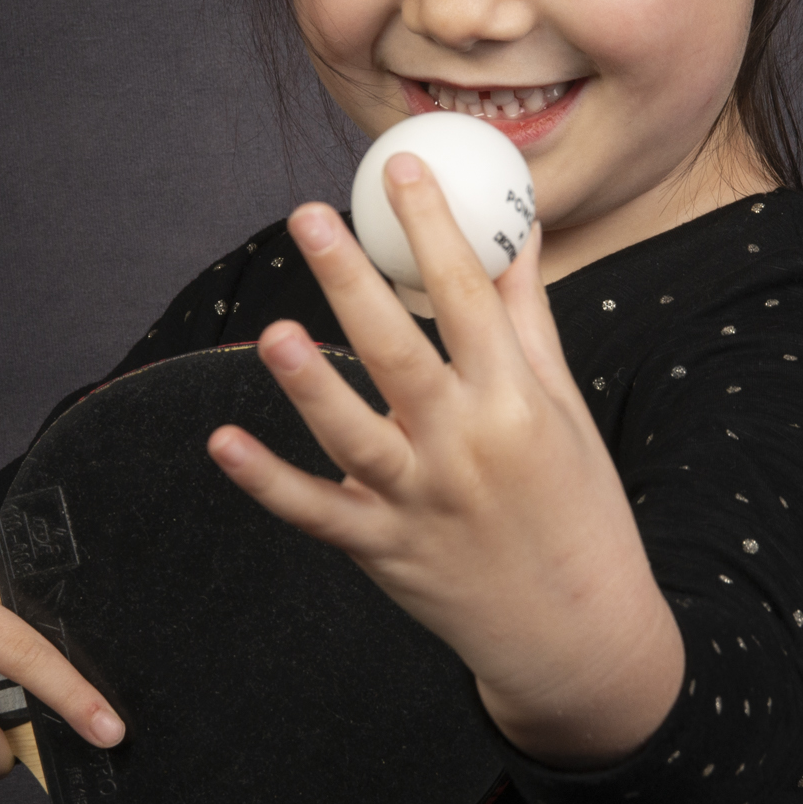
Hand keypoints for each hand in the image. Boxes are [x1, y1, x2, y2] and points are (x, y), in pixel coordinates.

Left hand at [206, 156, 685, 769]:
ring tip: (273, 334)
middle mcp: (467, 448)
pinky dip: (269, 483)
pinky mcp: (385, 552)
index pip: (472, 297)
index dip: (435, 228)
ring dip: (311, 388)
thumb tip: (513, 230)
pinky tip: (222, 444)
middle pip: (402, 353)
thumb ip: (526, 317)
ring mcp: (422, 503)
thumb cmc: (577, 506)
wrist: (580, 634)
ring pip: (355, 438)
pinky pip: (319, 514)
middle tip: (311, 217)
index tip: (402, 169)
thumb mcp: (563, 406)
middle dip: (354, 281)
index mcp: (517, 402)